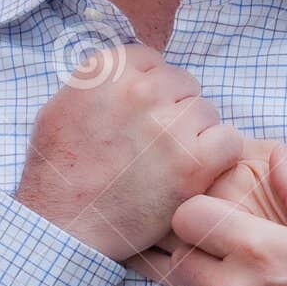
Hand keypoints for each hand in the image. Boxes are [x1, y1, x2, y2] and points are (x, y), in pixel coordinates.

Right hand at [16, 43, 244, 259]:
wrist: (61, 225)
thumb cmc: (57, 171)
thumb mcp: (62, 105)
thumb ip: (103, 82)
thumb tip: (136, 72)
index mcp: (108, 70)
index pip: (153, 60)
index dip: (151, 89)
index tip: (141, 114)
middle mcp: (141, 89)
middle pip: (184, 84)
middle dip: (173, 110)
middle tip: (155, 144)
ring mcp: (169, 125)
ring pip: (207, 112)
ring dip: (195, 134)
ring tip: (169, 163)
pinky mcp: (193, 163)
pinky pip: (229, 141)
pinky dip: (218, 157)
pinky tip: (196, 173)